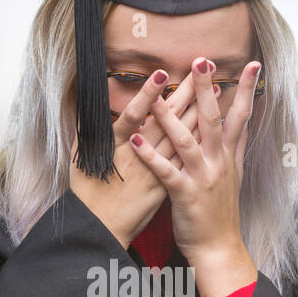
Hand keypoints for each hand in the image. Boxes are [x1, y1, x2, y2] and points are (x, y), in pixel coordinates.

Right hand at [69, 70, 202, 248]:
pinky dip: (198, 144)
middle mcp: (136, 156)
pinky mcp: (164, 186)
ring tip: (216, 90)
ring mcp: (153, 171)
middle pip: (165, 119)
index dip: (147, 94)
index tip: (161, 73)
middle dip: (185, 92)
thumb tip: (86, 107)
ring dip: (199, 113)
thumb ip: (87, 131)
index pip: (132, 115)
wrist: (99, 228)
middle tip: (202, 68)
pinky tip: (212, 130)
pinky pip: (185, 161)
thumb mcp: (81, 158)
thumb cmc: (87, 192)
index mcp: (113, 146)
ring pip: (181, 138)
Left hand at [127, 56, 261, 296]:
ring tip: (157, 96)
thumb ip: (236, 148)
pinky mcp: (184, 195)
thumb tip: (245, 122)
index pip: (241, 117)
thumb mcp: (234, 177)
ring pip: (188, 142)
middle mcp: (218, 163)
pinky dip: (150, 155)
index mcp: (228, 157)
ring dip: (171, 118)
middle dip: (206, 90)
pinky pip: (165, 172)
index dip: (247, 90)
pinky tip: (135, 140)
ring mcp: (203, 179)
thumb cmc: (220, 213)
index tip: (255, 63)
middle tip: (201, 61)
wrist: (219, 249)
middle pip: (214, 120)